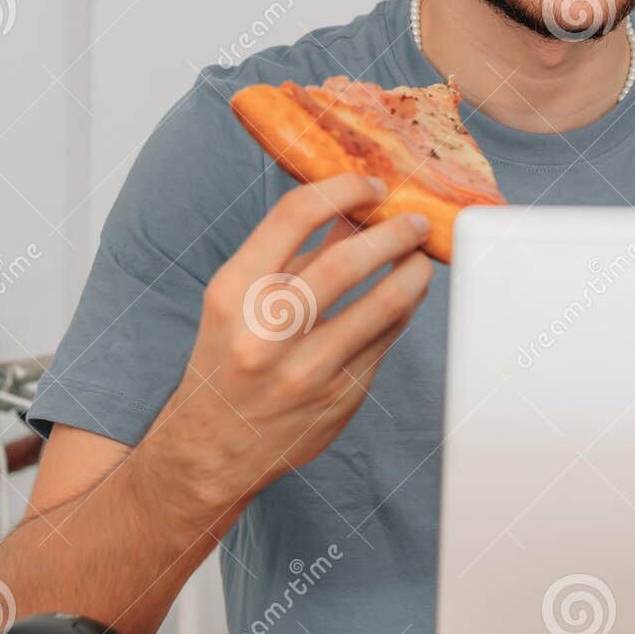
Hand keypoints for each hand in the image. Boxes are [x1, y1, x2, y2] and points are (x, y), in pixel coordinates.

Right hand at [142, 173, 434, 517]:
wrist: (213, 448)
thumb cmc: (228, 359)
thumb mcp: (242, 298)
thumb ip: (297, 252)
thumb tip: (353, 207)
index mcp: (234, 292)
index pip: (293, 215)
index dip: (343, 189)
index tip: (370, 186)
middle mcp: (266, 331)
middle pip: (345, 261)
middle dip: (393, 231)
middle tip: (414, 221)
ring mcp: (305, 369)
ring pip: (383, 305)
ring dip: (413, 271)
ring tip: (421, 257)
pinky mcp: (339, 398)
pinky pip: (386, 340)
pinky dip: (402, 309)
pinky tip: (405, 295)